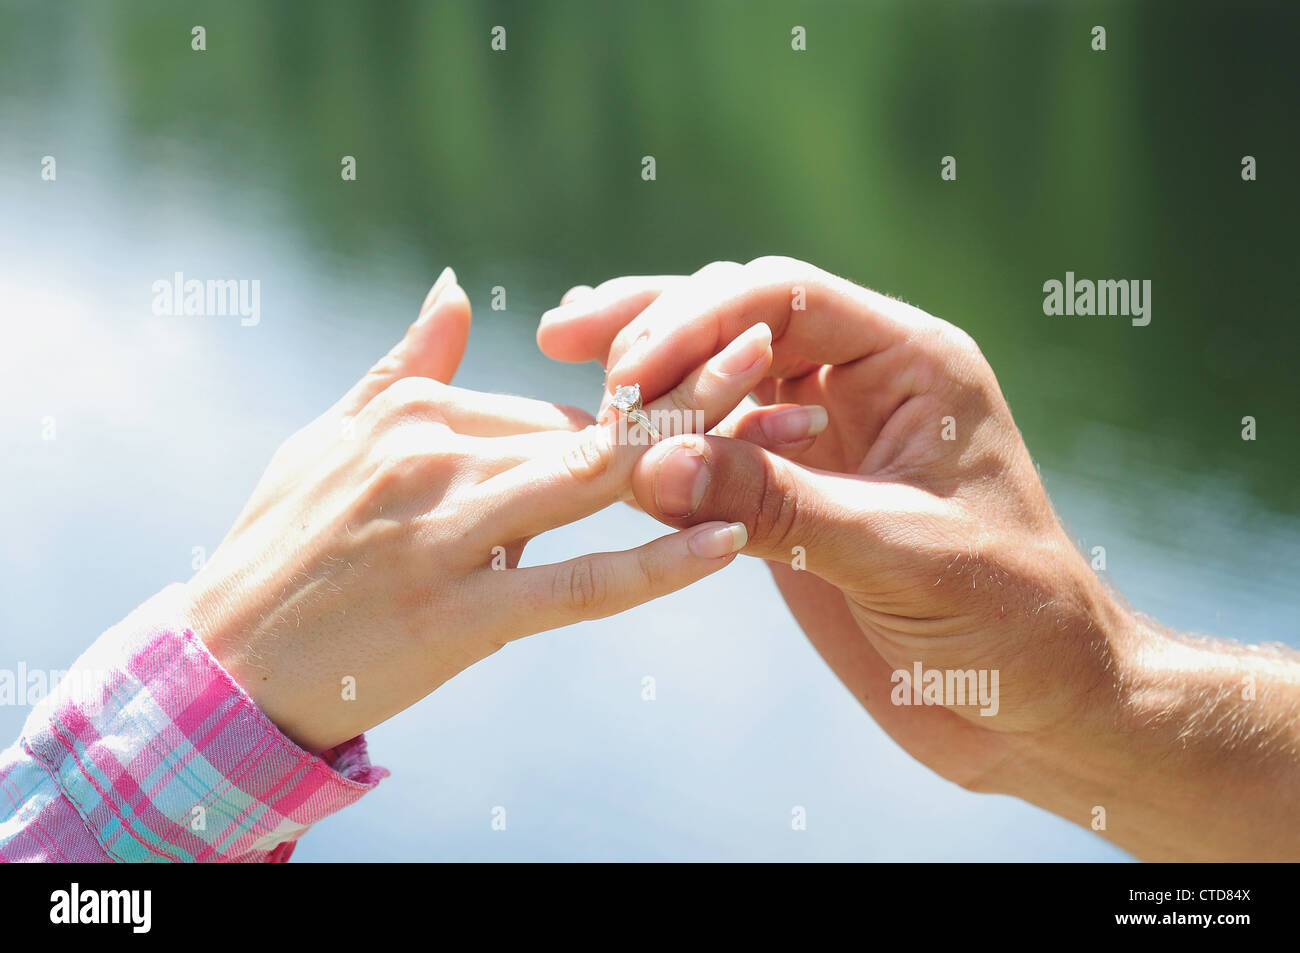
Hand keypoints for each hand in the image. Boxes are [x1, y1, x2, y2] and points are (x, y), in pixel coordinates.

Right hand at [185, 268, 766, 752]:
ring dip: (703, 453)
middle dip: (701, 397)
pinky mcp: (460, 614)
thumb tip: (451, 286)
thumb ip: (403, 363)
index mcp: (419, 408)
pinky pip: (576, 584)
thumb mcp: (330, 436)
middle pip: (598, 420)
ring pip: (600, 485)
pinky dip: (653, 566)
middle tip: (784, 366)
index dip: (648, 397)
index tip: (723, 377)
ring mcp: (451, 534)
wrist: (222, 667)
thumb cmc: (279, 547)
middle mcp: (439, 454)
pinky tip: (725, 545)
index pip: (558, 401)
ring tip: (791, 427)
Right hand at [538, 257, 1299, 859]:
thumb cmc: (1010, 617)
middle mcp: (862, 385)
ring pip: (719, 378)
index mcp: (911, 365)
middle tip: (567, 334)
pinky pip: (715, 453)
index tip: (628, 366)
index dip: (699, 318)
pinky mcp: (794, 496)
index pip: (787, 298)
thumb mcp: (899, 553)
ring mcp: (822, 439)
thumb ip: (780, 503)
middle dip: (654, 322)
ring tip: (565, 353)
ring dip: (648, 371)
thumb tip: (653, 461)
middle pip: (740, 318)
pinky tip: (603, 444)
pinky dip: (658, 446)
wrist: (1040, 702)